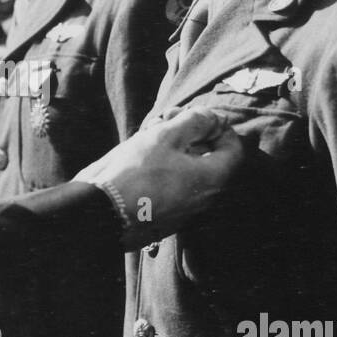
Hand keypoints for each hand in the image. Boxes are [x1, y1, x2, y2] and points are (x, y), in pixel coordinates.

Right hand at [75, 107, 243, 248]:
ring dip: (176, 151)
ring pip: (190, 174)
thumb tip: (213, 118)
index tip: (198, 116)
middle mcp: (204, 200)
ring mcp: (185, 213)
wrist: (101, 213)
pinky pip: (175, 190)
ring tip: (149, 136)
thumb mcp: (164, 136)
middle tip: (167, 120)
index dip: (220, 127)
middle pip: (211, 160)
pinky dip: (165, 172)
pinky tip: (141, 160)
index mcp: (212, 179)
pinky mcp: (164, 220)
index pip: (234, 149)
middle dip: (192, 135)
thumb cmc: (134, 172)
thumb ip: (195, 121)